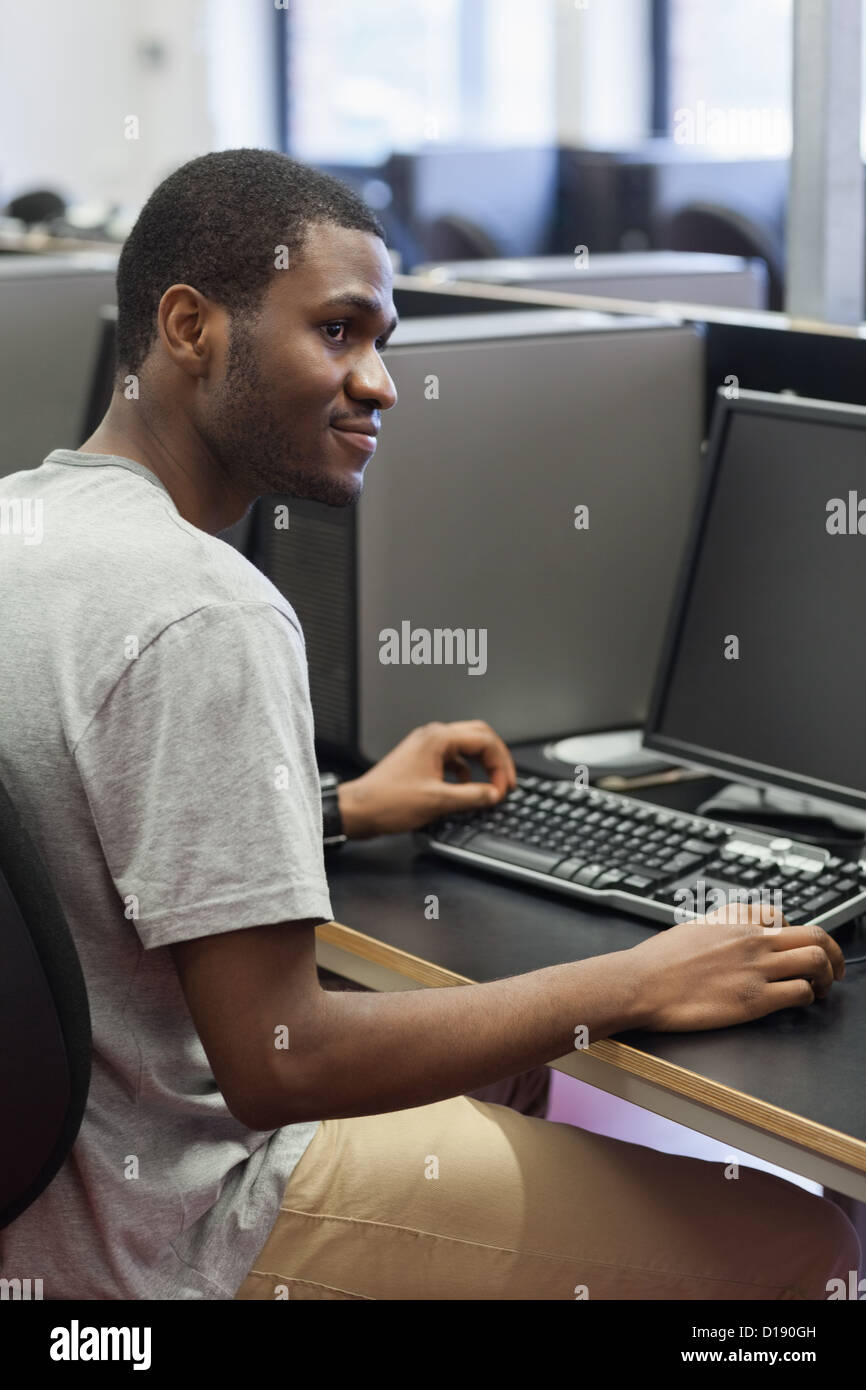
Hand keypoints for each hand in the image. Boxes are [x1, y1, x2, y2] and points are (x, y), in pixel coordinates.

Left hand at [336, 720, 516, 838]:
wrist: (359, 809)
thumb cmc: (388, 801)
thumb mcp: (438, 801)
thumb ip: (472, 796)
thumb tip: (494, 793)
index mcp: (438, 739)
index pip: (485, 740)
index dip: (501, 765)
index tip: (504, 787)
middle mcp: (433, 737)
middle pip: (479, 737)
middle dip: (497, 759)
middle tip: (506, 781)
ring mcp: (427, 747)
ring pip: (466, 747)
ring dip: (483, 765)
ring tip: (491, 786)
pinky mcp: (421, 759)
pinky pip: (453, 759)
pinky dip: (466, 772)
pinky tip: (467, 789)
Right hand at [629, 901, 845, 1031]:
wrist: (641, 983)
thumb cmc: (658, 961)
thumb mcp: (692, 928)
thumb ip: (719, 927)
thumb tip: (734, 932)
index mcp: (735, 919)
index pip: (783, 917)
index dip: (794, 934)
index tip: (794, 947)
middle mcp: (752, 939)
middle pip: (814, 935)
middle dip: (832, 953)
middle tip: (834, 968)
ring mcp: (756, 968)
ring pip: (816, 961)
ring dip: (826, 976)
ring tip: (822, 987)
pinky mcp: (755, 999)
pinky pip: (800, 992)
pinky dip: (808, 997)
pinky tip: (800, 1002)